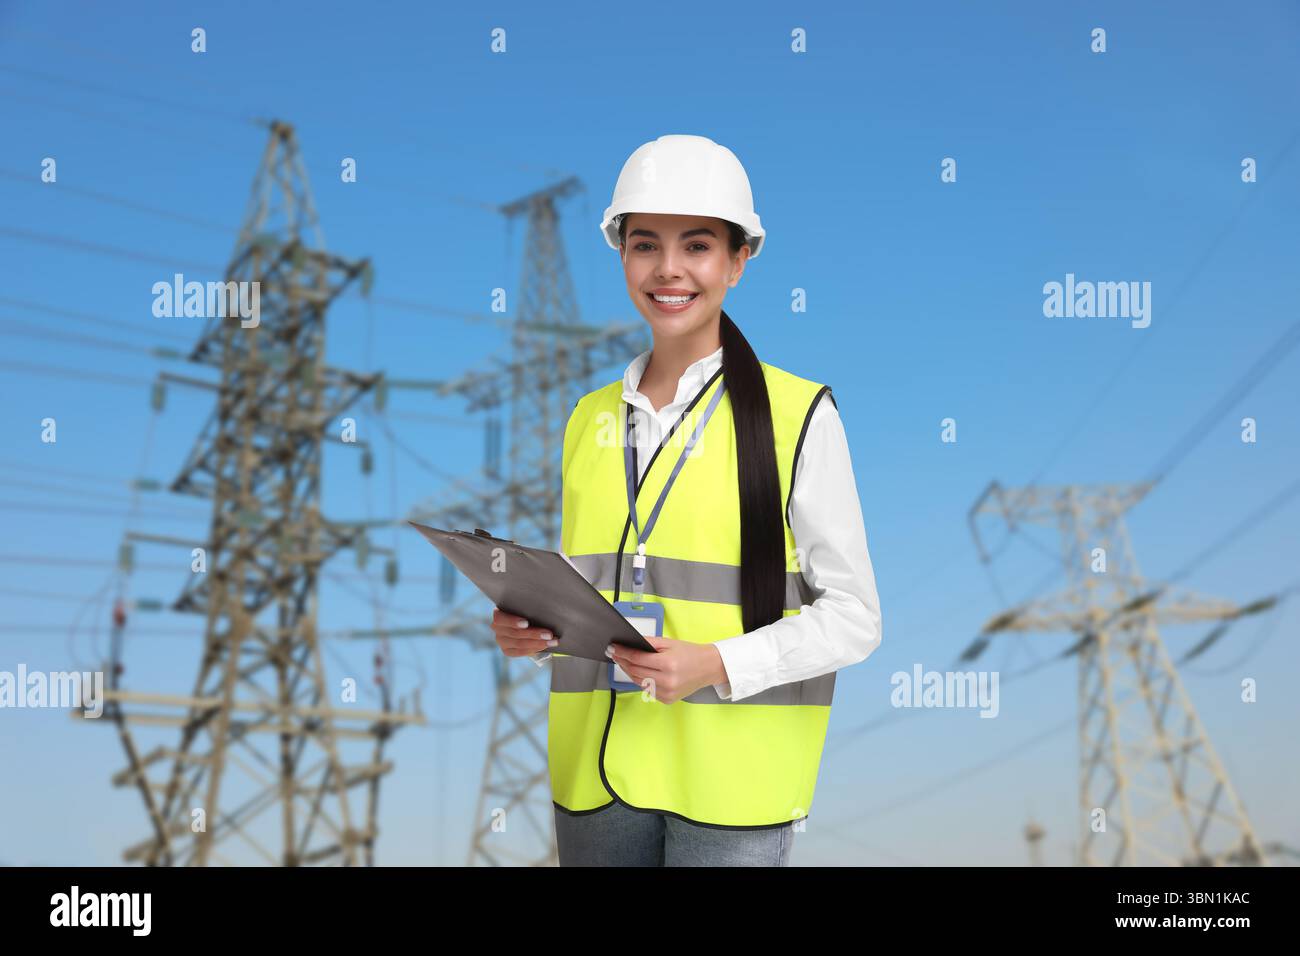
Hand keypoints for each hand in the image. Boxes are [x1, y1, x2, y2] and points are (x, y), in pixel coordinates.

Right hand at [490, 608, 557, 656]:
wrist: (525, 624)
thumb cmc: (527, 611)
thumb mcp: (525, 608)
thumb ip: (529, 609)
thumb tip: (546, 611)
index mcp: (498, 614)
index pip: (500, 619)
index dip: (513, 622)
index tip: (526, 623)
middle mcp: (497, 628)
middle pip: (515, 633)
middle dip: (534, 634)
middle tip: (549, 634)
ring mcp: (501, 641)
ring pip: (519, 644)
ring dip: (537, 643)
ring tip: (552, 642)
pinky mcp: (507, 650)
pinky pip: (520, 652)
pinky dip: (533, 649)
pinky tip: (544, 646)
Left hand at [607, 635, 727, 704]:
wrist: (708, 668)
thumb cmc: (690, 654)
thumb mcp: (669, 643)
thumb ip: (649, 643)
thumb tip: (629, 643)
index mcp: (668, 664)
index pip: (637, 659)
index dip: (622, 653)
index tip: (613, 648)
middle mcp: (667, 681)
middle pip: (635, 671)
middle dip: (623, 662)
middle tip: (615, 654)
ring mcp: (667, 693)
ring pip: (639, 682)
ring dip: (630, 672)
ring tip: (624, 662)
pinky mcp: (667, 700)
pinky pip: (648, 690)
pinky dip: (642, 681)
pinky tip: (640, 673)